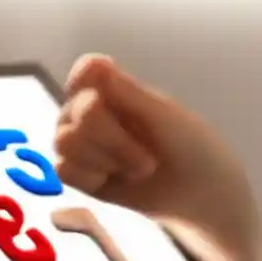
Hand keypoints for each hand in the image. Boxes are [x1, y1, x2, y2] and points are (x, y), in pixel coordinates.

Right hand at [53, 54, 261, 260]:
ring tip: (137, 171)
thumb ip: (130, 93)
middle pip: (77, 112)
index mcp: (116, 87)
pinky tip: (113, 181)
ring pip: (63, 141)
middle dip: (114, 139)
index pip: (85, 70)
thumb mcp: (166, 117)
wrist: (200, 196)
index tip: (115, 99)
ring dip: (105, 160)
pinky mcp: (79, 173)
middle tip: (148, 160)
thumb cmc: (192, 147)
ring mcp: (83, 142)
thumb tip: (96, 64)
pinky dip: (89, 177)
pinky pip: (62, 170)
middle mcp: (92, 110)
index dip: (89, 81)